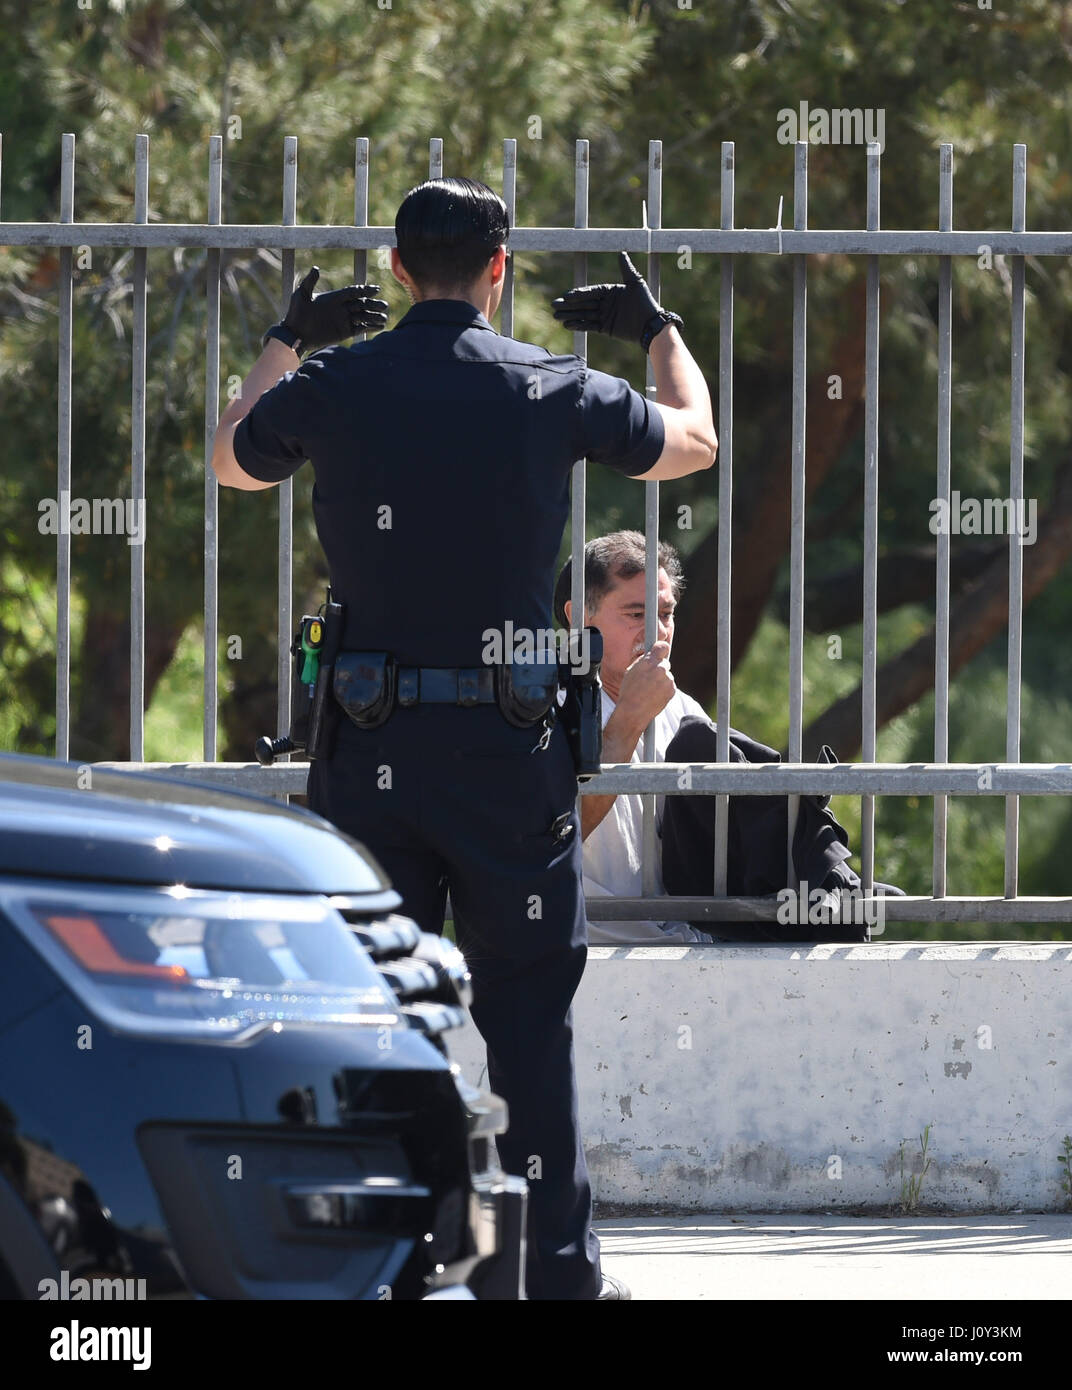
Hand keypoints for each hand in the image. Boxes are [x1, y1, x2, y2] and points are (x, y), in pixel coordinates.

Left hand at [282, 266, 388, 350]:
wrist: (295, 335)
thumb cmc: (296, 314)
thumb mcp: (301, 295)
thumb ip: (309, 282)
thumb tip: (316, 268)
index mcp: (334, 298)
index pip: (353, 292)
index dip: (365, 290)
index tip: (376, 289)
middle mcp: (341, 308)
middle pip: (362, 303)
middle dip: (373, 304)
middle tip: (384, 305)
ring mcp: (344, 320)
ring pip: (364, 316)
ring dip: (374, 316)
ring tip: (385, 317)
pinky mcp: (345, 332)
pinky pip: (361, 328)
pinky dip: (370, 327)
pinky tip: (380, 326)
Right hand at [551, 250, 681, 349]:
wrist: (651, 325)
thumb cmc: (645, 303)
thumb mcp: (636, 284)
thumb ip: (626, 269)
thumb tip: (622, 252)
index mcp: (610, 291)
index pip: (591, 292)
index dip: (579, 294)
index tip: (567, 296)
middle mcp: (605, 303)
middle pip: (583, 303)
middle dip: (569, 305)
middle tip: (554, 305)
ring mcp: (604, 316)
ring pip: (584, 314)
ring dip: (570, 315)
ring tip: (556, 316)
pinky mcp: (605, 328)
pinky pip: (589, 326)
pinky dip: (579, 325)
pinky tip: (567, 325)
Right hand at [615, 639, 676, 730]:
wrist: (633, 711)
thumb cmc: (629, 692)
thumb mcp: (631, 671)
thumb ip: (643, 661)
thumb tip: (651, 656)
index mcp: (648, 662)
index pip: (662, 647)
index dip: (662, 649)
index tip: (661, 651)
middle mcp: (660, 669)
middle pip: (665, 663)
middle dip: (659, 669)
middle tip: (650, 679)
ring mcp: (668, 679)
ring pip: (667, 676)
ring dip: (661, 681)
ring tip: (650, 690)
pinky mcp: (672, 690)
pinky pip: (670, 686)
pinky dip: (664, 689)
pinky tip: (655, 695)